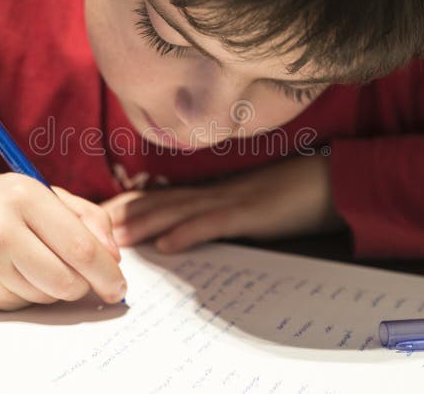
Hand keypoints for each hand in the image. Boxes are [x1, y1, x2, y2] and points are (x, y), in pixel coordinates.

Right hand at [0, 172, 126, 309]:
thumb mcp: (41, 192)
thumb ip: (86, 217)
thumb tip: (113, 257)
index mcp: (24, 196)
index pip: (80, 246)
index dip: (107, 272)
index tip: (120, 284)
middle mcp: (1, 229)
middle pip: (67, 280)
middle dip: (87, 286)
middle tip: (92, 281)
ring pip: (49, 296)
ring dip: (58, 287)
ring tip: (41, 261)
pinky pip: (25, 304)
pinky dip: (32, 293)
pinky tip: (16, 270)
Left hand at [104, 155, 344, 253]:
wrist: (334, 179)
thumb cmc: (294, 191)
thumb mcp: (251, 203)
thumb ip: (222, 211)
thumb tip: (191, 227)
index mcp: (214, 190)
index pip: (164, 195)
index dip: (131, 204)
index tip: (100, 215)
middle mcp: (217, 191)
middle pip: (162, 202)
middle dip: (125, 215)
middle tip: (90, 227)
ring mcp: (233, 200)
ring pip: (181, 211)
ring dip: (146, 224)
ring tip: (116, 238)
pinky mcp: (253, 214)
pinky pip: (216, 224)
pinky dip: (190, 233)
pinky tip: (168, 245)